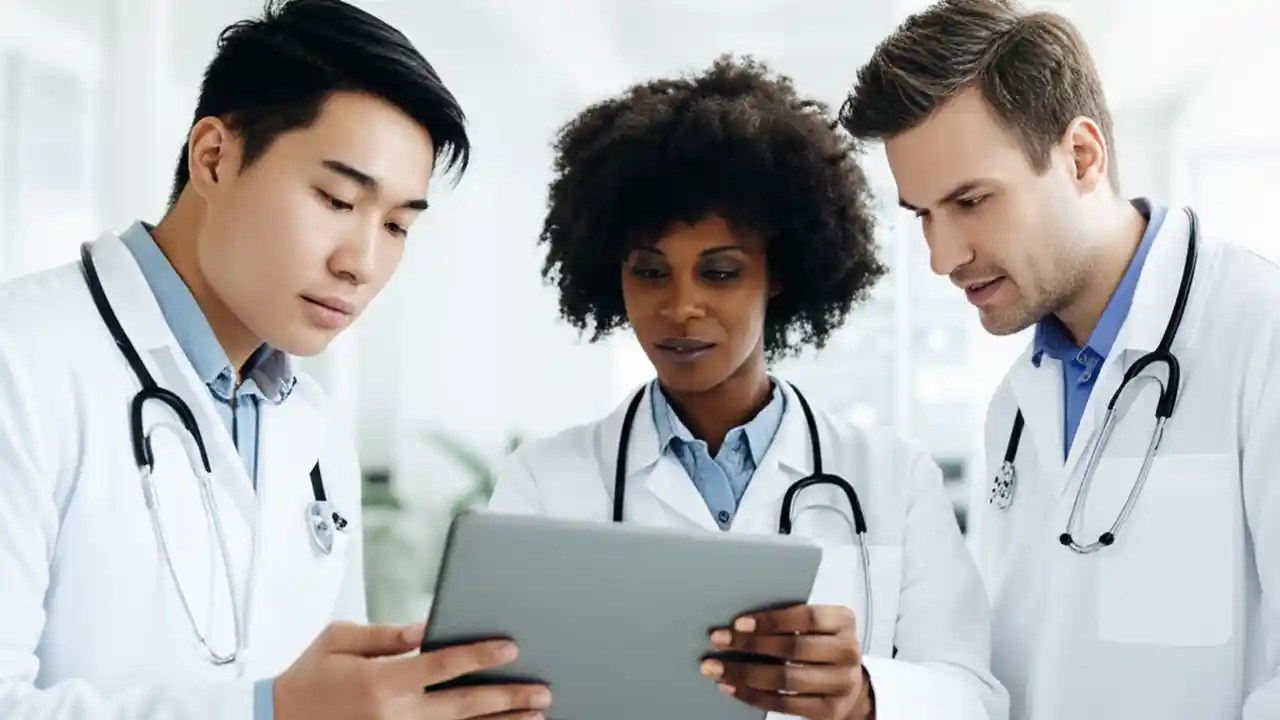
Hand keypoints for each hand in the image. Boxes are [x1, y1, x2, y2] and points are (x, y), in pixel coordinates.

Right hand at [275, 621, 551, 719]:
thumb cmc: (307, 679)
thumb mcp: (340, 640)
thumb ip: (388, 634)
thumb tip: (428, 628)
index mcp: (384, 681)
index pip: (445, 664)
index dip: (481, 653)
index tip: (511, 647)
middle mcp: (397, 715)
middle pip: (465, 704)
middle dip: (508, 696)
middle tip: (542, 690)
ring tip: (536, 717)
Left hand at [702, 605, 872, 719]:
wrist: (848, 683)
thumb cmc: (821, 644)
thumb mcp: (816, 625)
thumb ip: (789, 620)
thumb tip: (739, 623)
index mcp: (844, 621)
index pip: (807, 617)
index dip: (772, 620)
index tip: (738, 623)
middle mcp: (848, 652)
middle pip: (794, 649)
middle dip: (750, 645)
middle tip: (718, 641)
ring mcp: (841, 684)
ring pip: (786, 680)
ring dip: (745, 673)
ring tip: (716, 668)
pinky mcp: (829, 710)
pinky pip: (784, 704)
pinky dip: (753, 696)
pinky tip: (731, 687)